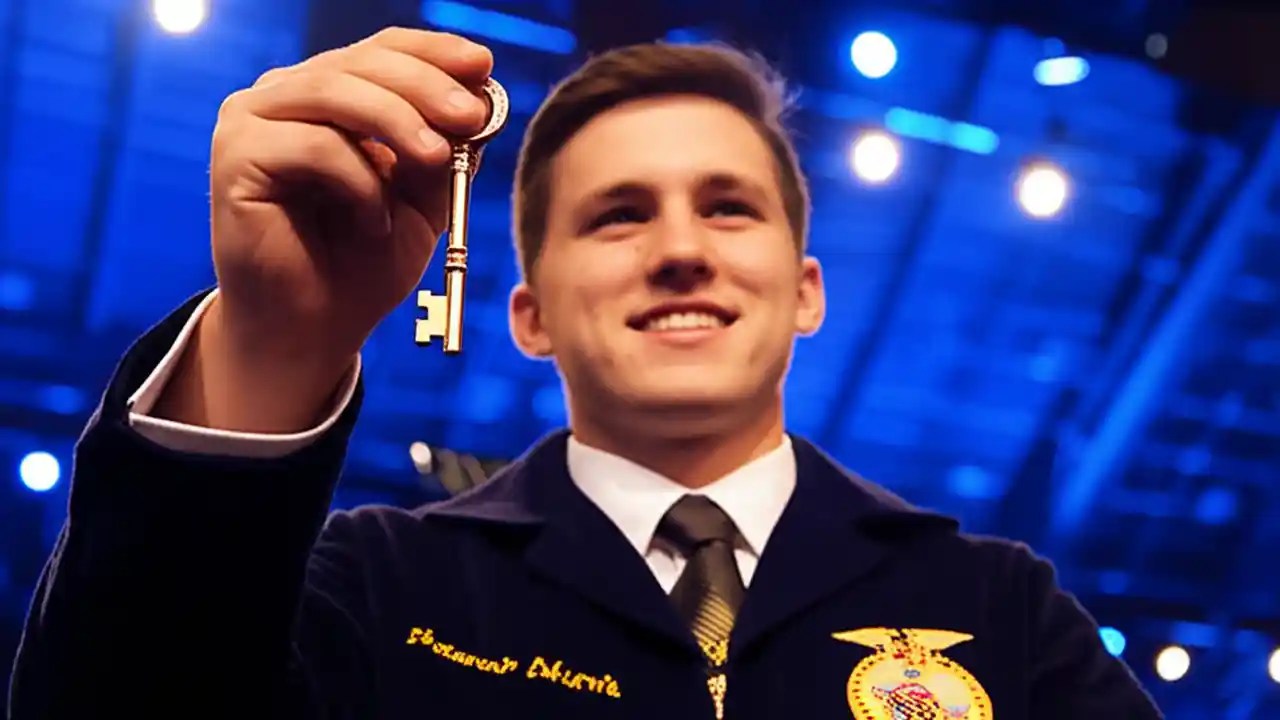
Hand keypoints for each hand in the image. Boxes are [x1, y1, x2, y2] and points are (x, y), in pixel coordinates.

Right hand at [153, 29, 492, 431]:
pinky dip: (358, 180)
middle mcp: (285, 96)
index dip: (433, 52)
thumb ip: (445, 150)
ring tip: (438, 158)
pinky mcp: (235, 156)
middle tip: (470, 115)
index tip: (483, 66)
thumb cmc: (363, 263)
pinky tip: (375, 220)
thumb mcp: (423, 201)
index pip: (382, 50)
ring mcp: (252, 121)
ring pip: (334, 92)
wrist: (315, 328)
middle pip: (360, 64)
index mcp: (329, 95)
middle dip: (424, 85)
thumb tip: (480, 102)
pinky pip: (312, 146)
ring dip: (398, 121)